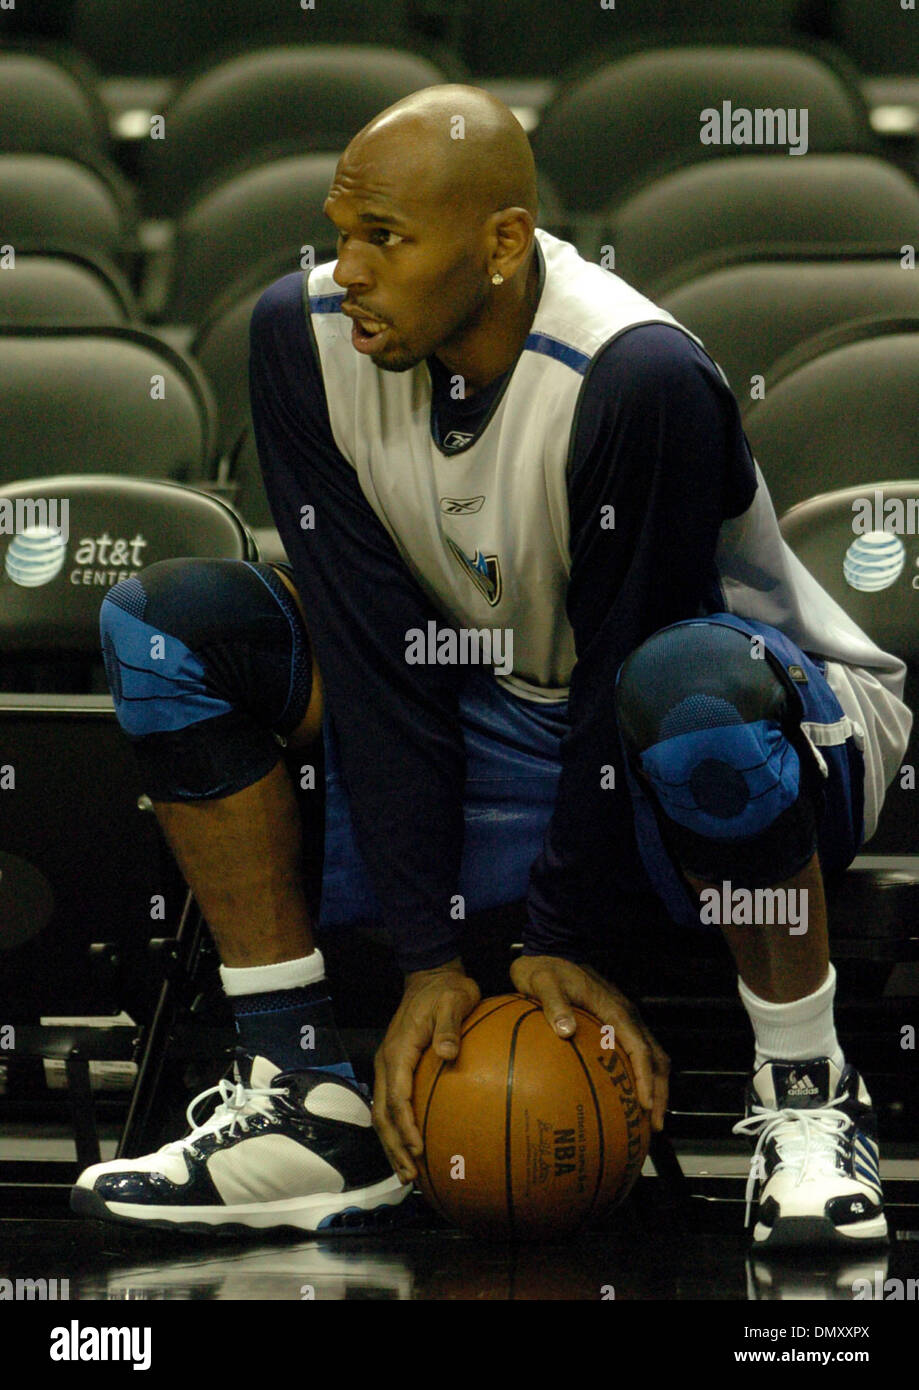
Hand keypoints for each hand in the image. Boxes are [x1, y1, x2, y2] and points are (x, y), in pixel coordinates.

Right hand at [373, 958, 480, 1181]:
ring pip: (382, 1114)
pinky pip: (390, 1105)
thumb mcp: (454, 1001)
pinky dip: (397, 1130)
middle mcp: (387, 1062)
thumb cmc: (447, 990)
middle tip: (411, 1176)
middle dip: (394, 1147)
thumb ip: (450, 1026)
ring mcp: (388, 1067)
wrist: (431, 975)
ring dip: (392, 1145)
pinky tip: (412, 1148)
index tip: (419, 1148)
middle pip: (382, 1114)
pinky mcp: (395, 1069)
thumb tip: (449, 1052)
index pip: (397, 1095)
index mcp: (398, 1050)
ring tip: (408, 1173)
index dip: (406, 1125)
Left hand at [510, 953, 668, 1131]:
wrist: (550, 948)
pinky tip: (628, 1096)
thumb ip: (554, 1004)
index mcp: (613, 1009)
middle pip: (655, 1057)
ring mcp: (623, 1018)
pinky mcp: (616, 1022)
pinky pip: (637, 1051)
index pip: (638, 1048)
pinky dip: (642, 1076)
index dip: (645, 1078)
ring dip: (655, 1086)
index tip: (645, 1105)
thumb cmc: (545, 968)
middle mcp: (626, 1015)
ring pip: (652, 1056)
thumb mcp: (542, 982)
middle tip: (655, 1125)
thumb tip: (566, 1031)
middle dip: (659, 1091)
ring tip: (649, 1118)